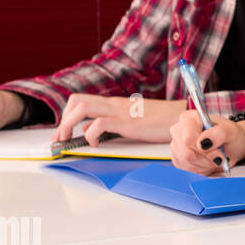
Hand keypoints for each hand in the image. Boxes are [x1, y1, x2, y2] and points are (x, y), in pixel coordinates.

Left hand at [53, 94, 187, 144]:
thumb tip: (90, 130)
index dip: (67, 115)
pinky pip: (99, 123)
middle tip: (62, 138)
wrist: (182, 116)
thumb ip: (112, 124)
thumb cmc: (162, 120)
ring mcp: (120, 111)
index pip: (82, 100)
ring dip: (69, 125)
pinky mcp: (127, 122)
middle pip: (77, 101)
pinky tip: (95, 143)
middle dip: (63, 120)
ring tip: (69, 140)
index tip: (64, 132)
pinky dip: (90, 134)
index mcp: (115, 104)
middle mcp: (114, 104)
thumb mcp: (133, 121)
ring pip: (82, 108)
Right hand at [170, 110, 244, 174]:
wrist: (231, 145)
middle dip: (206, 160)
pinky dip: (201, 170)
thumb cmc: (231, 136)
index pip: (188, 139)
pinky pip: (187, 170)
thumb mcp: (231, 132)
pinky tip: (208, 162)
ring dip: (205, 165)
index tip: (219, 152)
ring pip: (187, 164)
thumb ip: (219, 134)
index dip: (204, 150)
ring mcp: (176, 145)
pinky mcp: (178, 159)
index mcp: (190, 118)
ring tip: (215, 158)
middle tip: (220, 157)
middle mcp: (179, 130)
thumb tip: (203, 142)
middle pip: (187, 154)